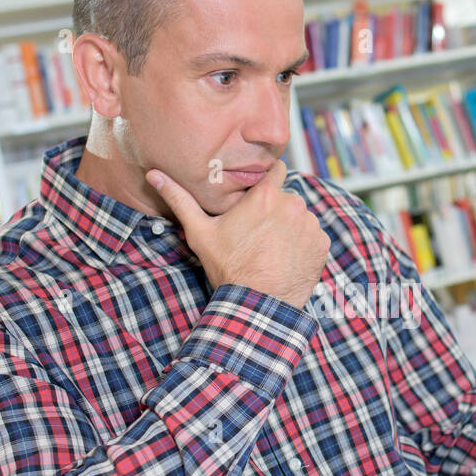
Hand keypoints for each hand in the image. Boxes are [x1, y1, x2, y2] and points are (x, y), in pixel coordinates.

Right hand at [149, 160, 330, 308]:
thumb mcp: (200, 232)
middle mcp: (293, 204)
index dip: (268, 179)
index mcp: (266, 195)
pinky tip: (285, 258)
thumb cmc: (227, 267)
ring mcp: (310, 225)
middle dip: (276, 209)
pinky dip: (303, 243)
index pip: (276, 169)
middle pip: (287, 197)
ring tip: (272, 248)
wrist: (257, 305)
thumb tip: (153, 174)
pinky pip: (313, 236)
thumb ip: (180, 200)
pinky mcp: (322, 244)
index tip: (259, 193)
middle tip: (258, 231)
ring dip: (291, 226)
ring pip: (301, 216)